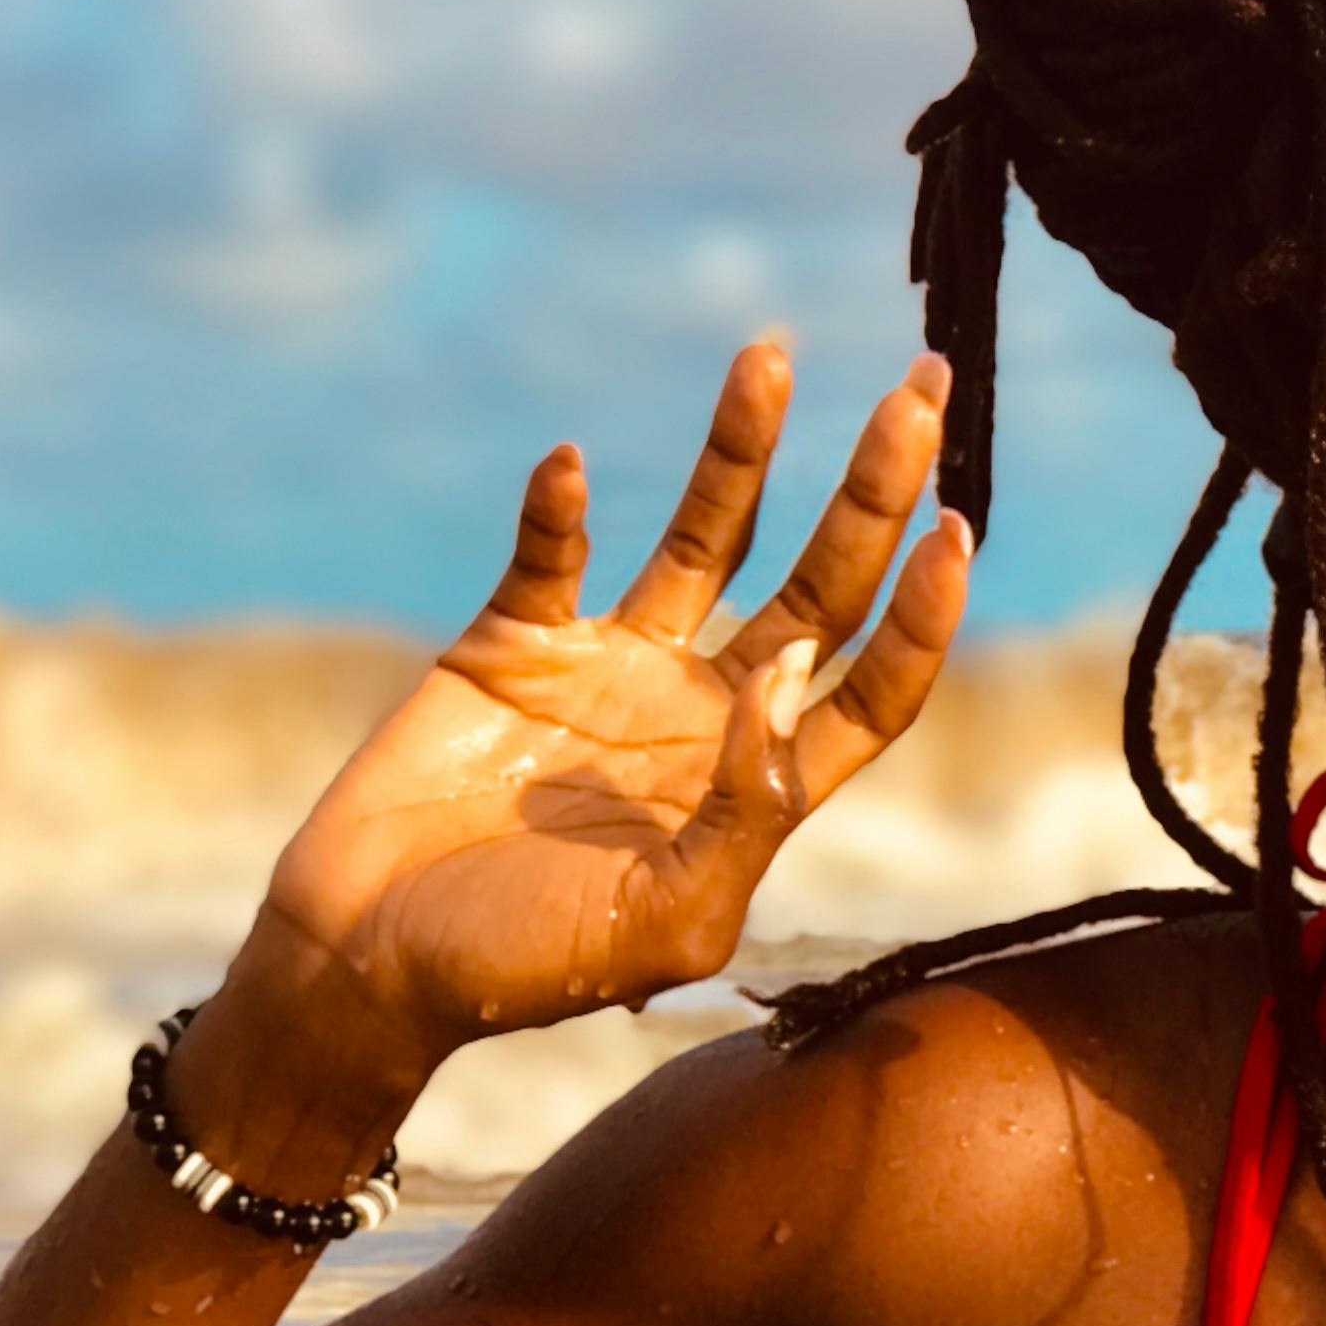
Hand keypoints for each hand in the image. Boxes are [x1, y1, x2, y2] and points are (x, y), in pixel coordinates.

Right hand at [251, 344, 968, 1060]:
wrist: (367, 964)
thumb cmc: (521, 970)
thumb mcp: (665, 923)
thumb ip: (744, 811)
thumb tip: (787, 673)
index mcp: (760, 783)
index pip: (874, 682)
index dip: (923, 612)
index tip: (957, 529)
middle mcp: (704, 709)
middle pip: (819, 581)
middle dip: (873, 492)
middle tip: (920, 392)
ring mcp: (613, 666)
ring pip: (707, 533)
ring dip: (743, 448)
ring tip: (774, 356)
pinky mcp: (513, 640)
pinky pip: (551, 551)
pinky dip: (558, 508)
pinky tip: (569, 469)